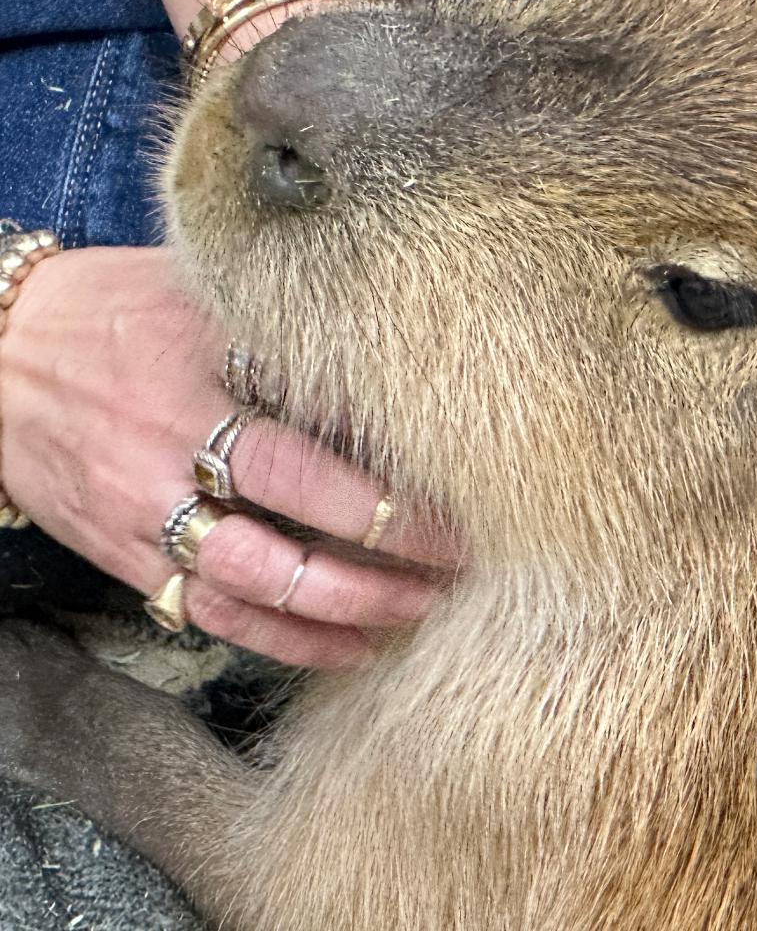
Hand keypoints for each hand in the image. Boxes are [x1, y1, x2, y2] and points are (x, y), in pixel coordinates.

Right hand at [0, 247, 452, 667]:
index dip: (389, 484)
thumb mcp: (196, 291)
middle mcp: (171, 452)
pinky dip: (286, 639)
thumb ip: (284, 320)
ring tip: (417, 612)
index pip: (310, 444)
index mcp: (199, 379)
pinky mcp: (128, 558)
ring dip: (344, 608)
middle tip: (460, 563)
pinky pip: (213, 617)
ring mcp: (146, 513)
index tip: (463, 497)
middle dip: (386, 550)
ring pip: (255, 586)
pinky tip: (349, 645)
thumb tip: (396, 336)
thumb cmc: (114, 310)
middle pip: (292, 517)